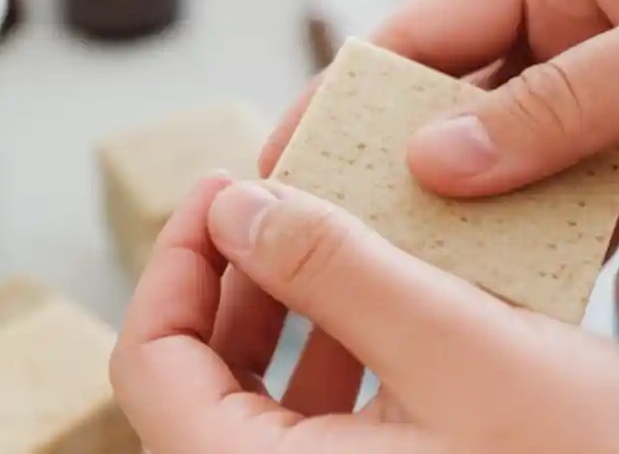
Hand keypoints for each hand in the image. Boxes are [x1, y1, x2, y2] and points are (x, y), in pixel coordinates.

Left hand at [111, 175, 618, 452]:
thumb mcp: (465, 349)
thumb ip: (338, 272)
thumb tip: (238, 209)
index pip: (153, 362)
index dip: (176, 262)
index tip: (220, 191)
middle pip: (200, 379)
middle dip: (241, 279)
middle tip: (283, 204)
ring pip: (261, 401)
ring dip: (294, 313)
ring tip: (342, 241)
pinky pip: (324, 426)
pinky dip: (345, 358)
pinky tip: (394, 307)